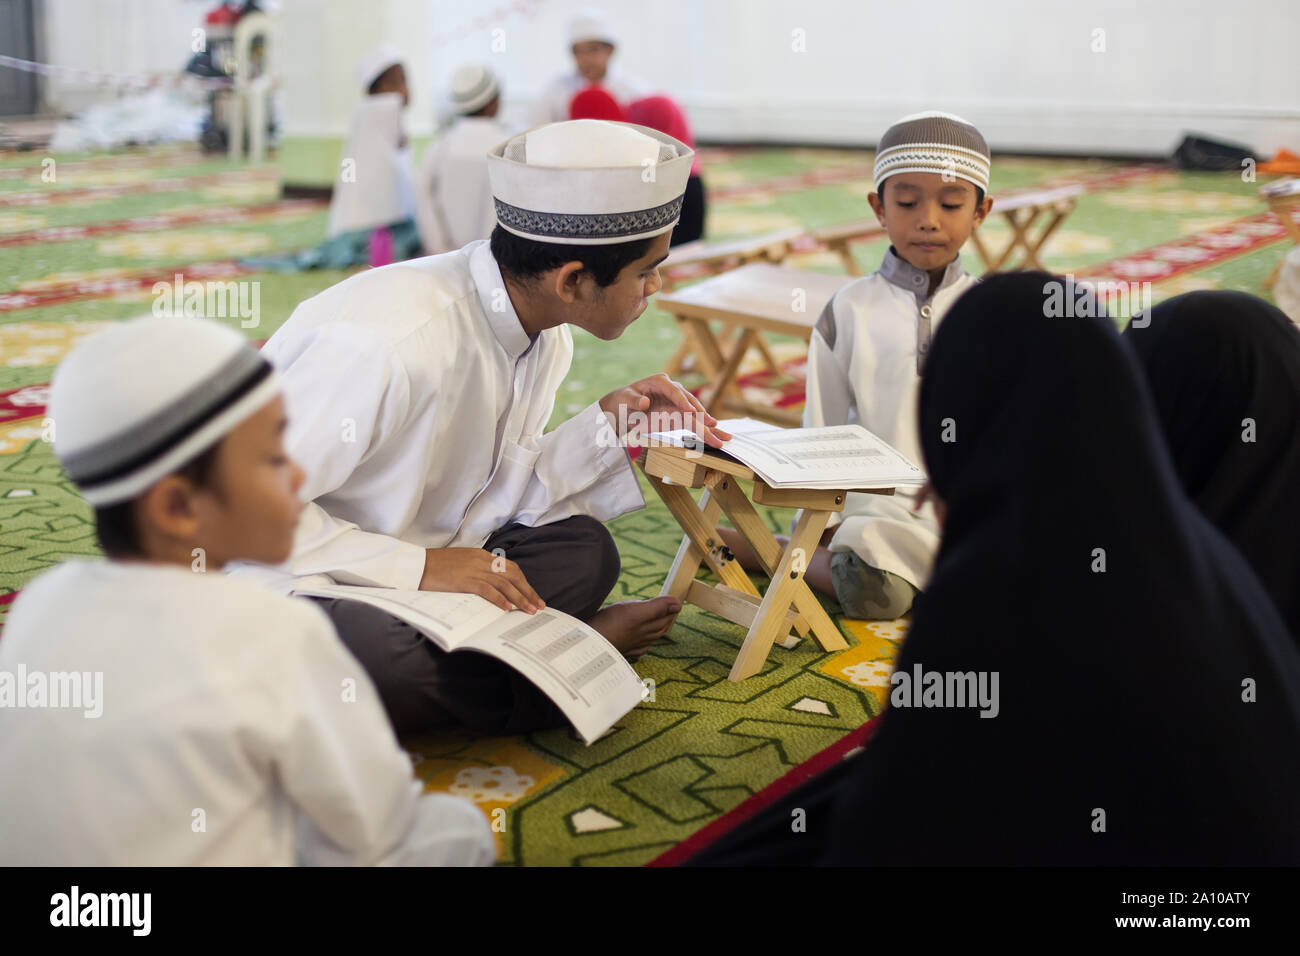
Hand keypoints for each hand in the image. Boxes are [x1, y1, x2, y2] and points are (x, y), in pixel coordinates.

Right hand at [420, 547, 544, 612]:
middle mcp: (481, 560)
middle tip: (538, 605)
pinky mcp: (465, 580)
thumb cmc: (435, 566)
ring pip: (504, 584)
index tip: (531, 594)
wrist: (415, 564)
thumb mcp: (461, 563)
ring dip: (520, 598)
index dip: (523, 582)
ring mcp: (474, 569)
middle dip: (528, 591)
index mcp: (481, 555)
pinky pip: (488, 590)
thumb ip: (476, 570)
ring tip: (529, 610)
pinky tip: (508, 608)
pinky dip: (500, 599)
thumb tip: (490, 585)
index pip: (510, 568)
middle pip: (513, 575)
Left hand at [599, 373, 732, 448]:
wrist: (622, 409)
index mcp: (660, 381)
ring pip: (695, 413)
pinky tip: (718, 437)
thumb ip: (634, 400)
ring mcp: (678, 403)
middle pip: (689, 401)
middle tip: (711, 424)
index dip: (682, 400)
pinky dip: (705, 430)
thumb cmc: (623, 400)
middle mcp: (673, 390)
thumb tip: (644, 402)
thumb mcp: (624, 399)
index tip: (689, 411)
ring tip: (721, 435)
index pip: (674, 390)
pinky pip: (694, 423)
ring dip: (708, 424)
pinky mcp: (679, 415)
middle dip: (700, 413)